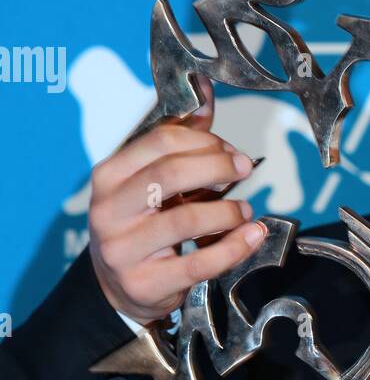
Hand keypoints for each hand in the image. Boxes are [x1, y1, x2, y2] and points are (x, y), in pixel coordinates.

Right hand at [88, 75, 267, 324]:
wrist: (118, 286)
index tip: (230, 150)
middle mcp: (108, 211)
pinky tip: (251, 236)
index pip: (159, 141)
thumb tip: (206, 94)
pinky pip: (198, 263)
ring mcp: (123, 250)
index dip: (204, 141)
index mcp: (109, 176)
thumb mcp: (150, 181)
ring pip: (185, 220)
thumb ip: (179, 142)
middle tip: (244, 170)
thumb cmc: (140, 225)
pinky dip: (233, 247)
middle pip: (170, 173)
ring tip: (245, 210)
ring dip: (227, 211)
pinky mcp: (145, 283)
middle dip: (217, 167)